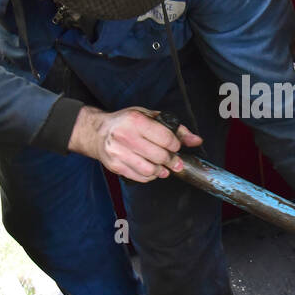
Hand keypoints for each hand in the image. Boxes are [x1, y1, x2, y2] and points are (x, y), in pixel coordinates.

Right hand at [68, 106, 202, 182]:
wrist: (98, 133)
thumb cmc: (126, 123)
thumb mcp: (150, 118)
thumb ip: (175, 129)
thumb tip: (197, 140)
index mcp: (135, 120)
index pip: (165, 138)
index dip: (175, 145)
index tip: (174, 146)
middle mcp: (125, 136)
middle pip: (159, 156)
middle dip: (171, 160)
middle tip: (173, 160)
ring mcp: (118, 153)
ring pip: (149, 170)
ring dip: (160, 170)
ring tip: (162, 166)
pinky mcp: (115, 166)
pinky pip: (139, 177)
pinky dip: (149, 176)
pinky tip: (150, 170)